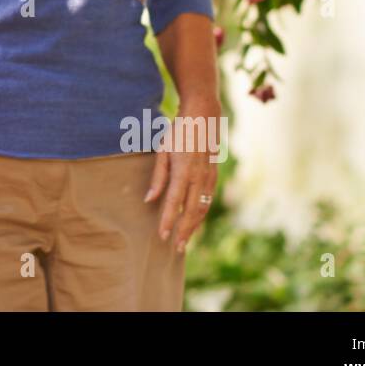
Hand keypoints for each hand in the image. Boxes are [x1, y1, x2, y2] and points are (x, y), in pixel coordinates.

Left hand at [143, 104, 221, 253]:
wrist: (203, 117)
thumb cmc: (178, 133)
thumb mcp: (163, 150)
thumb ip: (158, 177)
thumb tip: (150, 199)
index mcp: (184, 170)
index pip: (174, 202)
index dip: (168, 220)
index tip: (162, 236)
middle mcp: (199, 177)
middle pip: (192, 211)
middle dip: (184, 231)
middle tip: (176, 248)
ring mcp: (209, 177)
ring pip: (203, 209)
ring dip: (194, 227)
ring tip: (185, 241)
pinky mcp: (214, 177)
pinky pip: (208, 201)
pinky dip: (201, 215)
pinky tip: (194, 223)